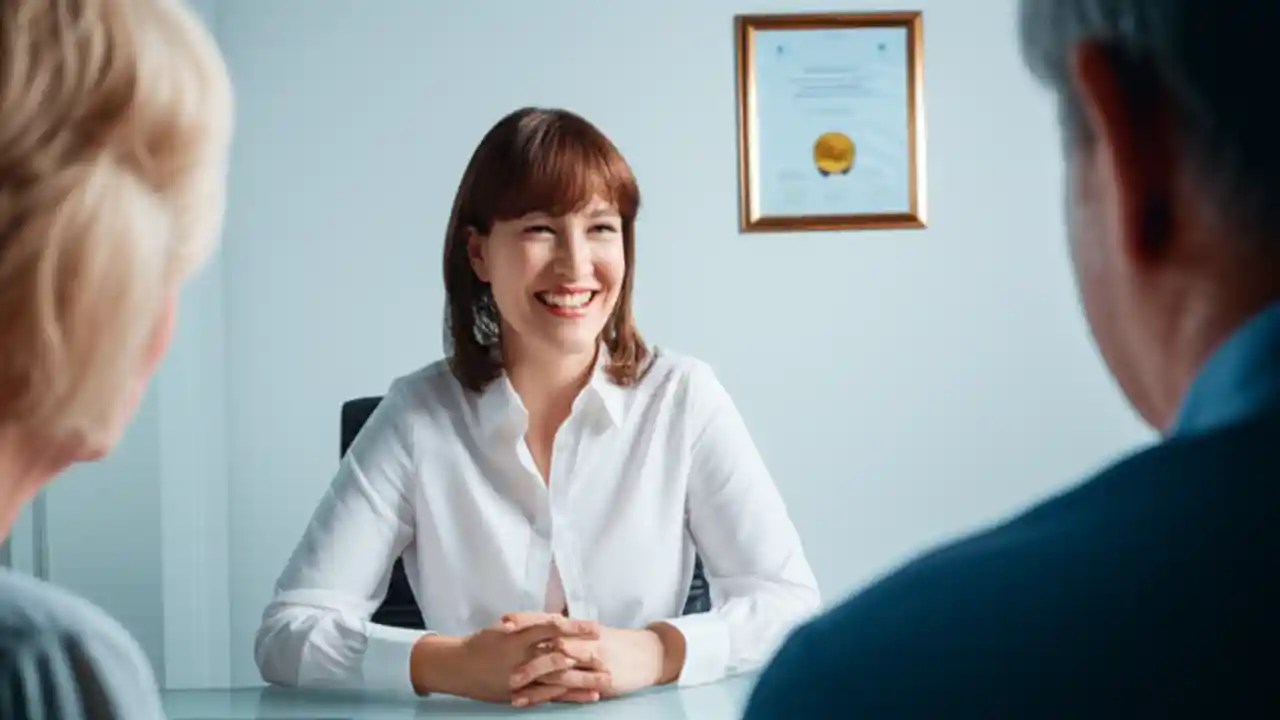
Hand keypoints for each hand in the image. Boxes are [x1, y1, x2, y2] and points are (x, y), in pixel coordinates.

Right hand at [410, 615, 607, 705]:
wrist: (458, 666)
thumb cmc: (484, 642)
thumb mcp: (507, 628)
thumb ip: (532, 625)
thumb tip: (558, 620)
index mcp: (519, 636)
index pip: (552, 628)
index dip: (575, 627)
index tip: (596, 627)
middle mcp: (522, 657)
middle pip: (560, 656)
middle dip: (585, 656)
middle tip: (607, 655)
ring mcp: (523, 678)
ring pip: (558, 679)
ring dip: (584, 679)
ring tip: (606, 678)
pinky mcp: (522, 694)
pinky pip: (549, 697)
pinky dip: (570, 697)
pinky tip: (588, 697)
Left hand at [503, 612, 685, 703]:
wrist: (649, 655)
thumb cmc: (617, 644)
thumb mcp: (592, 634)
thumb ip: (568, 633)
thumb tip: (542, 630)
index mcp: (579, 628)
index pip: (548, 619)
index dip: (526, 619)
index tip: (504, 620)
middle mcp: (583, 640)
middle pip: (549, 638)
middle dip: (523, 641)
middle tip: (498, 643)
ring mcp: (590, 660)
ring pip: (556, 664)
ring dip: (532, 672)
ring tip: (509, 681)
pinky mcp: (595, 680)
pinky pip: (566, 688)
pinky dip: (546, 694)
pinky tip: (527, 700)